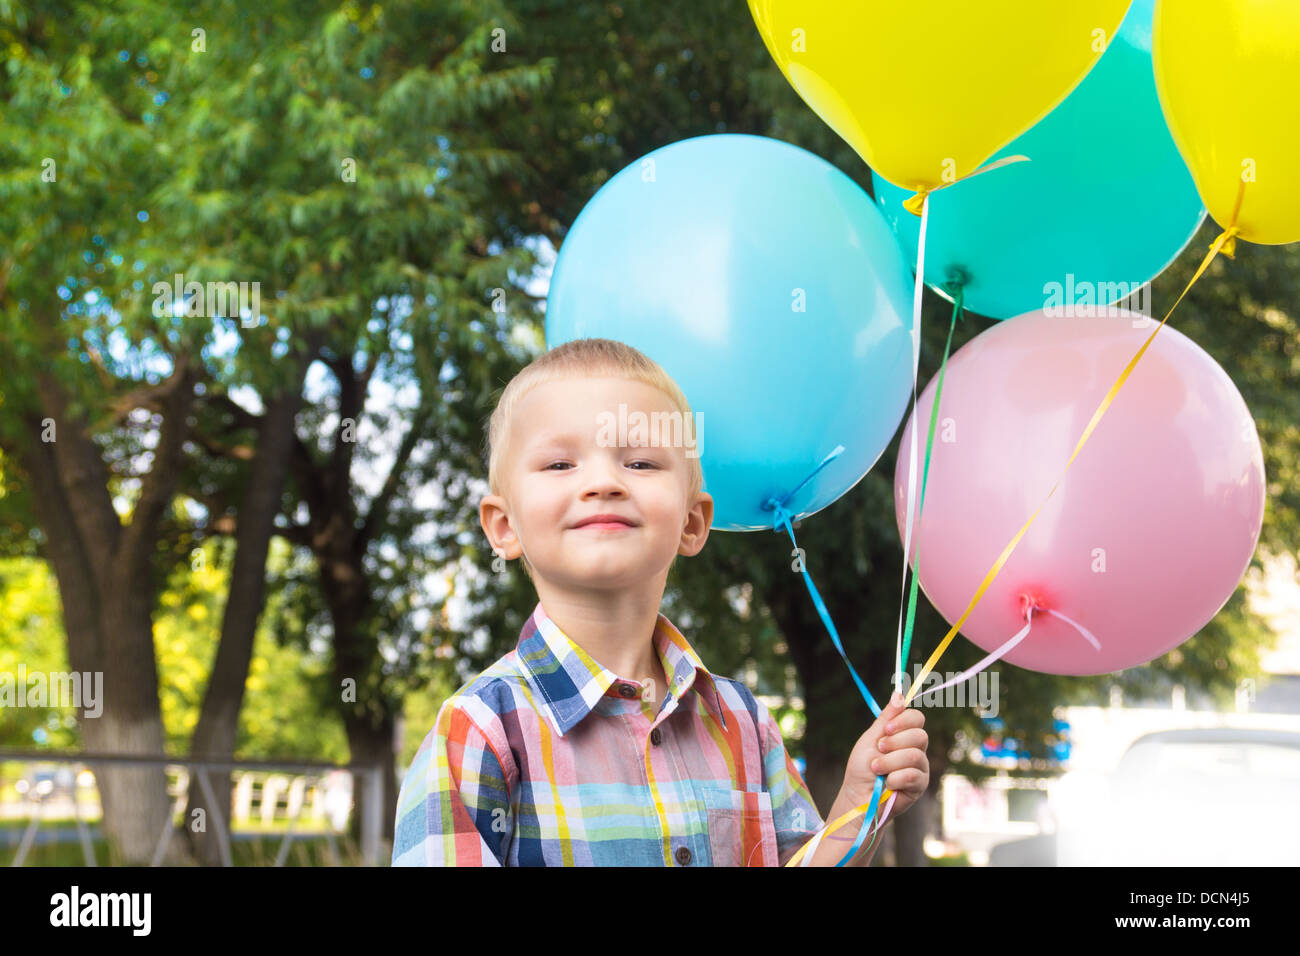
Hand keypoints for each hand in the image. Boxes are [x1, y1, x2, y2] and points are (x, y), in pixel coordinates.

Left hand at [843, 691, 928, 817]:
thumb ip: (887, 718)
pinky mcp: (920, 785)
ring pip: (915, 755)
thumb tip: (898, 693)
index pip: (917, 718)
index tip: (886, 729)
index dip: (904, 721)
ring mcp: (920, 767)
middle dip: (894, 743)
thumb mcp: (871, 738)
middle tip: (878, 750)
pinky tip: (888, 783)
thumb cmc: (862, 767)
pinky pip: (914, 775)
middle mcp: (916, 748)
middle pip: (919, 735)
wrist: (858, 795)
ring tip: (877, 769)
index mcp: (904, 735)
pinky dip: (895, 778)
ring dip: (889, 762)